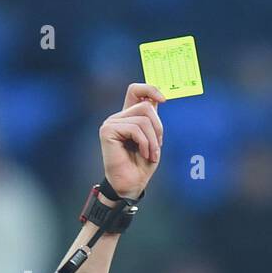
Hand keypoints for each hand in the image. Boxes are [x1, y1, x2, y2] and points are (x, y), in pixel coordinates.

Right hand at [98, 83, 166, 198]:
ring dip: (153, 140)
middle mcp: (119, 117)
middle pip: (145, 106)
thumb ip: (152, 120)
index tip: (163, 99)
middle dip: (158, 127)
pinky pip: (136, 129)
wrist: (131, 184)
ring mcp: (111, 123)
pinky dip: (145, 143)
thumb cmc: (142, 165)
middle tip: (157, 146)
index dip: (150, 89)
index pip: (135, 90)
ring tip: (150, 154)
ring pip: (143, 119)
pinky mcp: (108, 130)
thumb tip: (156, 99)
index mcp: (129, 117)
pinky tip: (143, 154)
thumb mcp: (153, 139)